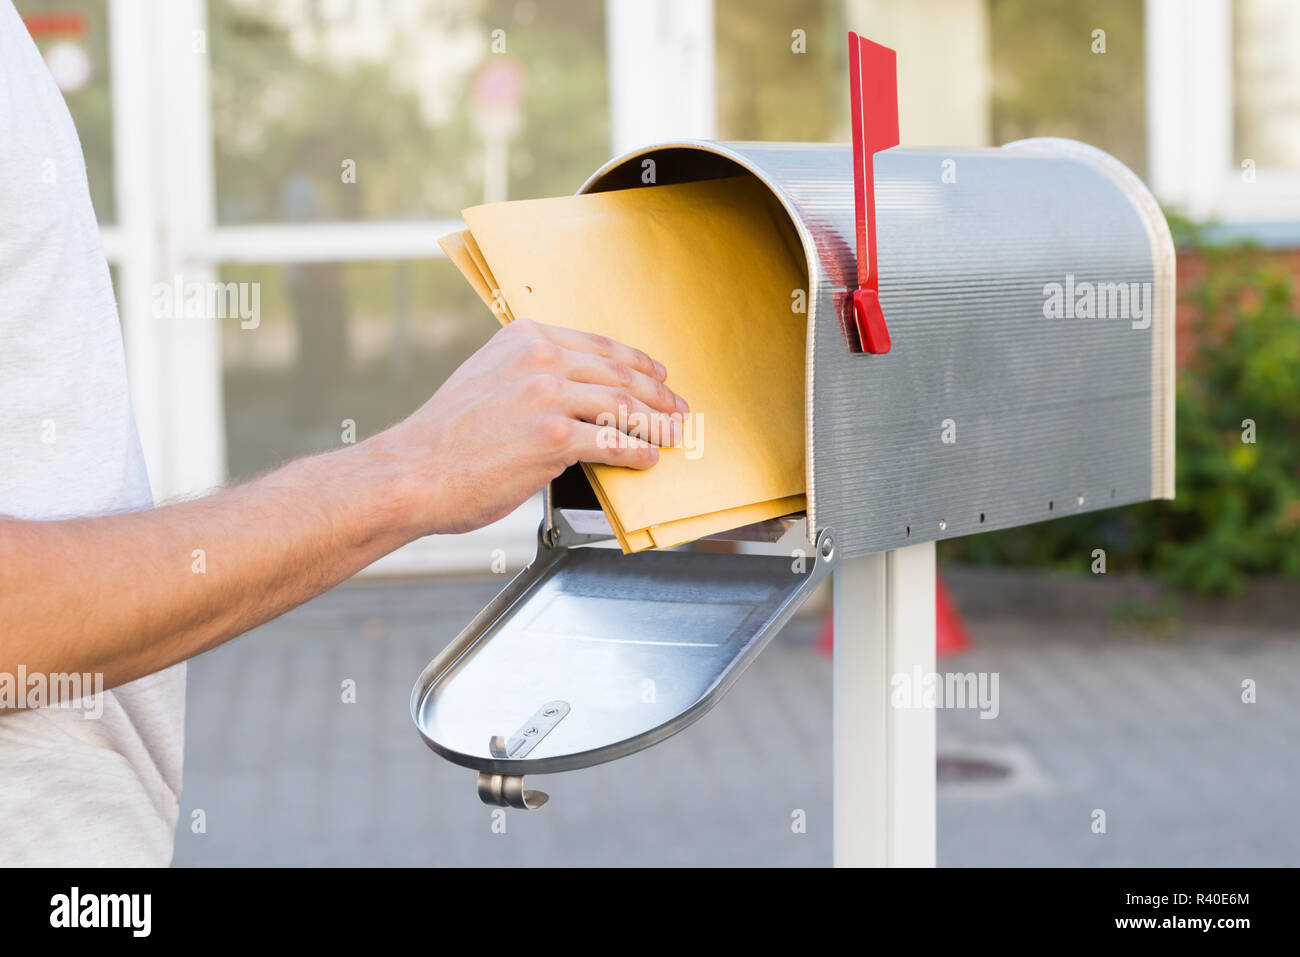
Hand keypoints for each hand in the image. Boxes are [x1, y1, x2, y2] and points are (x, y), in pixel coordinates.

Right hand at [377, 318, 687, 535]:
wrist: (414, 472)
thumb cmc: (446, 437)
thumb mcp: (487, 378)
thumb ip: (530, 374)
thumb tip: (576, 393)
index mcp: (525, 338)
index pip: (599, 346)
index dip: (637, 362)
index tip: (659, 376)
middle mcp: (539, 358)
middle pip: (618, 373)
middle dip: (656, 394)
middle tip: (677, 410)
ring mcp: (547, 396)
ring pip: (621, 406)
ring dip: (655, 424)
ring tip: (671, 436)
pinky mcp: (553, 438)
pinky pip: (611, 443)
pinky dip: (635, 453)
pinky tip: (645, 460)